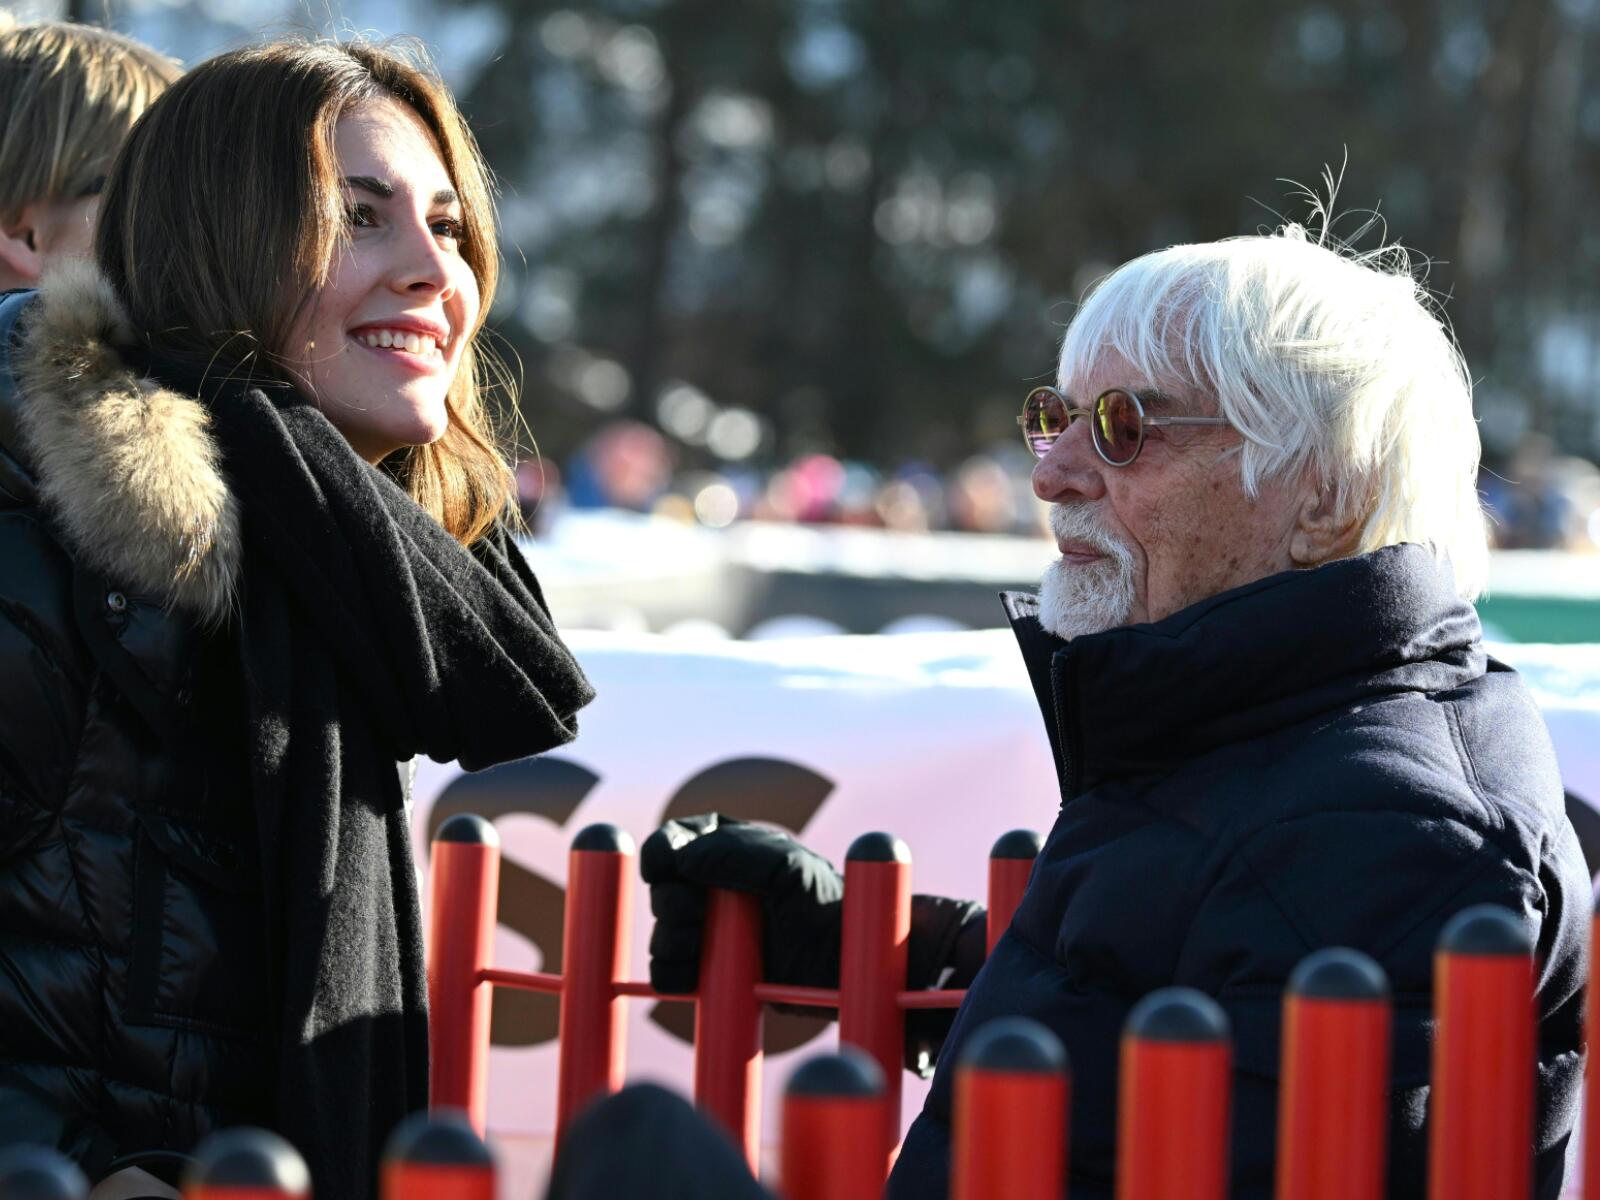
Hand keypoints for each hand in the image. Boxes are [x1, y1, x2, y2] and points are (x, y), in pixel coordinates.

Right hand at [639, 814, 843, 994]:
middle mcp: (714, 887)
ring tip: (697, 948)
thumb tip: (684, 859)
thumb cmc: (825, 903)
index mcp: (730, 849)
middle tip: (695, 917)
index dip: (661, 851)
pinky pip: (669, 971)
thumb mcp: (789, 866)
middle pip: (664, 888)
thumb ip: (738, 852)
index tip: (660, 868)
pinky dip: (671, 972)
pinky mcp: (710, 970)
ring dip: (670, 940)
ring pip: (662, 932)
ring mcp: (710, 930)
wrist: (845, 964)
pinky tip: (690, 976)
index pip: (678, 839)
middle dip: (670, 902)